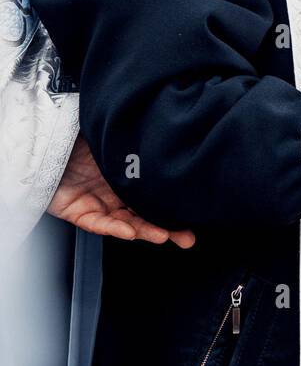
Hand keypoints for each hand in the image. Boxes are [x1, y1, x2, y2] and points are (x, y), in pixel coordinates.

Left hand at [48, 135, 194, 247]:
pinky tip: (130, 231)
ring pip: (126, 223)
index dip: (172, 206)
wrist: (43, 136)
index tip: (192, 214)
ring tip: (164, 235)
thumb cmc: (78, 130)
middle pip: (145, 214)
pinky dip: (114, 228)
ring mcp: (98, 203)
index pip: (153, 195)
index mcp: (127, 173)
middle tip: (187, 237)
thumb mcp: (115, 134)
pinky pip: (98, 224)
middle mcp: (115, 191)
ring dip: (146, 231)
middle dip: (167, 228)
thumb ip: (137, 139)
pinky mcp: (78, 212)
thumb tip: (165, 129)